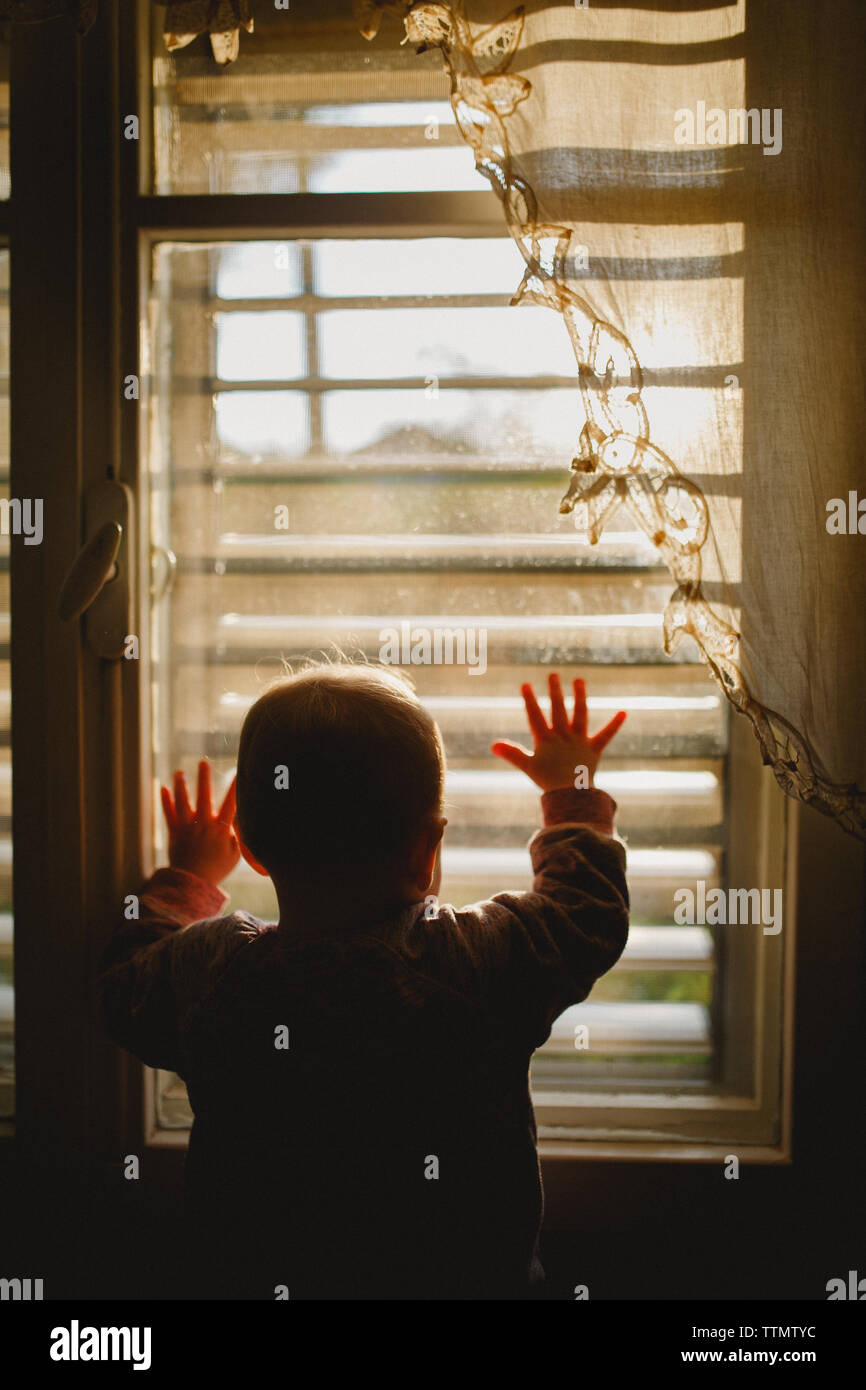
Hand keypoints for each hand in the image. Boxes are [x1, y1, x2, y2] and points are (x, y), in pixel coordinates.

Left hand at [160, 759, 239, 884]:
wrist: (193, 885)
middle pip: (204, 797)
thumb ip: (237, 836)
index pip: (231, 805)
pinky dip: (165, 802)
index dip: (235, 789)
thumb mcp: (234, 855)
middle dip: (204, 779)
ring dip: (181, 786)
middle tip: (203, 763)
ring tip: (179, 772)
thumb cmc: (217, 869)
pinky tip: (162, 789)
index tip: (239, 773)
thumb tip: (238, 821)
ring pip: (184, 803)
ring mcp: (187, 828)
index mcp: (221, 830)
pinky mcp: (174, 833)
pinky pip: (169, 815)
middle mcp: (203, 825)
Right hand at [490, 673, 625, 790]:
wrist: (570, 795)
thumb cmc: (547, 782)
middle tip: (553, 675)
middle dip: (555, 691)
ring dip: (580, 697)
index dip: (530, 700)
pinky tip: (624, 712)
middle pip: (558, 710)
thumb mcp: (527, 766)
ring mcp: (579, 741)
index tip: (526, 684)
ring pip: (580, 714)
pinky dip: (615, 724)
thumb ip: (511, 754)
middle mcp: (563, 736)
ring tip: (579, 681)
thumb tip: (493, 745)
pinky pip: (606, 735)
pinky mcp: (594, 749)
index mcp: (546, 740)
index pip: (535, 716)